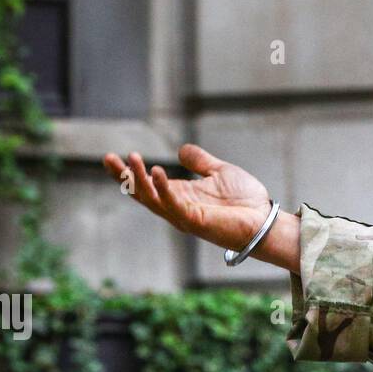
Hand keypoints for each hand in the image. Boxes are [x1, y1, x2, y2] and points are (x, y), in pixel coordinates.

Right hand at [102, 143, 299, 271]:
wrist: (264, 219)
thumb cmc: (244, 200)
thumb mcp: (219, 173)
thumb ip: (200, 162)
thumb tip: (181, 150)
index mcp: (179, 195)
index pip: (146, 184)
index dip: (128, 172)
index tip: (111, 157)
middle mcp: (176, 207)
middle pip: (141, 193)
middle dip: (124, 177)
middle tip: (108, 158)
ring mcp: (184, 215)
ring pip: (152, 199)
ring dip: (139, 180)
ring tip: (131, 159)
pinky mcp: (195, 221)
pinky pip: (174, 204)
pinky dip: (164, 189)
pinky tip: (157, 171)